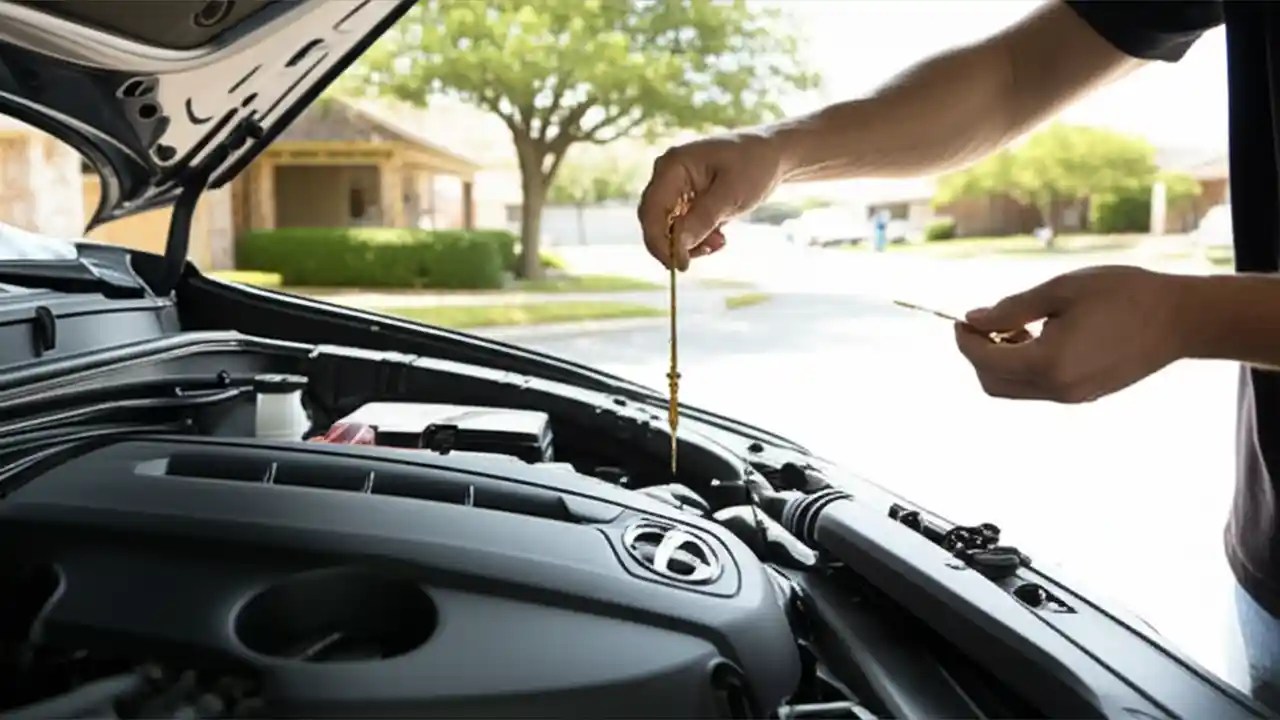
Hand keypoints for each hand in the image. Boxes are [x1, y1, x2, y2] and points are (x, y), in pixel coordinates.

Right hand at [637, 131, 785, 270]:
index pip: (650, 211)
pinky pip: (681, 226)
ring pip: (667, 228)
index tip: (680, 265)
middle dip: (675, 244)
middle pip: (654, 221)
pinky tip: (718, 238)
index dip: (659, 242)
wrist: (772, 154)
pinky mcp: (686, 199)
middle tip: (706, 253)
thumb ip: (703, 218)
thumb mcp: (732, 194)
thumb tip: (679, 245)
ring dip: (689, 243)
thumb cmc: (754, 166)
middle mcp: (667, 176)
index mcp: (671, 166)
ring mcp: (675, 187)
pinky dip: (696, 237)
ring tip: (719, 242)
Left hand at [954, 265, 1193, 402]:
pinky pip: (1037, 389)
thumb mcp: (1060, 291)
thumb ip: (1012, 309)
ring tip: (1016, 326)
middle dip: (978, 354)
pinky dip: (1023, 368)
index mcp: (1048, 363)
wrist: (1180, 319)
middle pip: (993, 383)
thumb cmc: (1123, 294)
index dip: (965, 339)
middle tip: (985, 322)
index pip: (984, 359)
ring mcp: (1072, 397)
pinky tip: (1038, 337)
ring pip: (1013, 390)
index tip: (961, 319)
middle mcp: (1057, 389)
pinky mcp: (1085, 395)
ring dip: (1000, 362)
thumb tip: (973, 319)